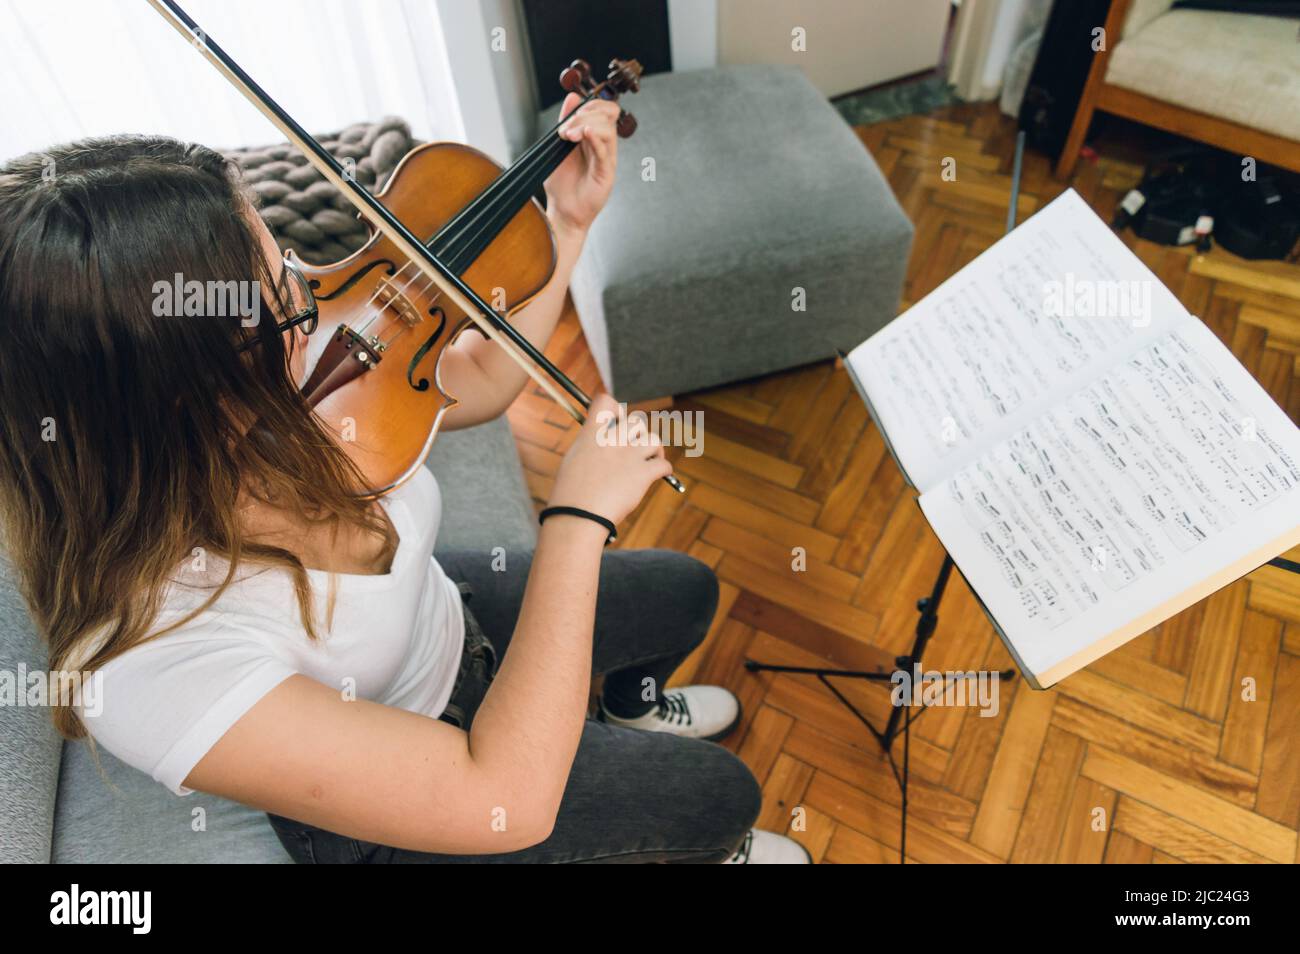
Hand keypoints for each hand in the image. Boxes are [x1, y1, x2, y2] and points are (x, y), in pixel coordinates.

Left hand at [544, 93, 620, 236]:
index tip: (570, 112)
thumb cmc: (561, 184)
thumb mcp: (558, 146)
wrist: (563, 211)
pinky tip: (583, 135)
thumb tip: (573, 96)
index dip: (590, 104)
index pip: (603, 110)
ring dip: (586, 125)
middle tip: (566, 127)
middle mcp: (603, 146)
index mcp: (594, 138)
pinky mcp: (606, 174)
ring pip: (608, 129)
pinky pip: (605, 151)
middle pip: (608, 115)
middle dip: (586, 113)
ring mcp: (606, 159)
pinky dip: (595, 139)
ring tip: (569, 136)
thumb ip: (566, 122)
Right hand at [548, 393, 671, 525]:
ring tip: (649, 460)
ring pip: (654, 438)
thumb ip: (591, 444)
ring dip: (654, 449)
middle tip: (634, 448)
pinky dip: (664, 469)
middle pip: (636, 421)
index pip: (606, 402)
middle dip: (637, 434)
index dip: (615, 409)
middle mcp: (612, 440)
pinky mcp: (643, 474)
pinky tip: (659, 475)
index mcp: (591, 434)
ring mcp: (629, 456)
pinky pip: (663, 464)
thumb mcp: (574, 460)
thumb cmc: (571, 494)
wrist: (579, 517)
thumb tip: (601, 440)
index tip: (617, 421)